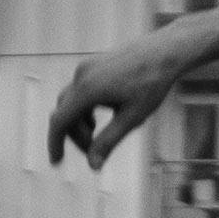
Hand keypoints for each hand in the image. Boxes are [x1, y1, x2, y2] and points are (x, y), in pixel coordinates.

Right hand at [48, 32, 183, 171]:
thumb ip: (108, 141)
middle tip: (94, 152)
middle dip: (76, 136)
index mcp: (88, 90)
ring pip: (72, 102)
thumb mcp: (131, 118)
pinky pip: (80, 91)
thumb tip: (93, 166)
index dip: (55, 143)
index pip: (60, 121)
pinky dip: (86, 108)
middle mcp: (81, 76)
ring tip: (99, 134)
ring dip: (81, 122)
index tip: (56, 162)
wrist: (163, 52)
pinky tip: (101, 116)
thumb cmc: (151, 84)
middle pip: (65, 113)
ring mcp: (86, 68)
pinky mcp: (93, 65)